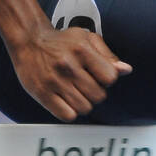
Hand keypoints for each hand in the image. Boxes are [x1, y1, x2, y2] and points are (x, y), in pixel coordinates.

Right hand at [9, 25, 132, 120]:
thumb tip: (126, 70)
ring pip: (85, 108)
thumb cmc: (62, 41)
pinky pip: (67, 116)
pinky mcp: (41, 93)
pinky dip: (70, 112)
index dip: (107, 79)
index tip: (98, 75)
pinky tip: (66, 101)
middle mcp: (67, 65)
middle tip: (85, 84)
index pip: (110, 78)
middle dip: (96, 92)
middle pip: (99, 96)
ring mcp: (53, 80)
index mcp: (82, 50)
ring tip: (75, 92)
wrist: (29, 41)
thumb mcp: (87, 39)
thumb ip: (108, 56)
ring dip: (84, 103)